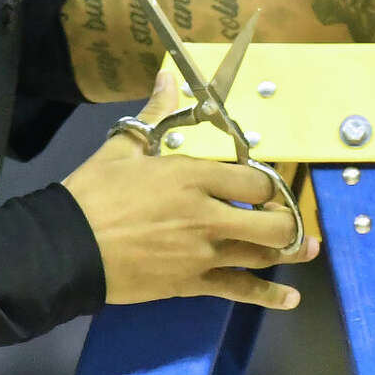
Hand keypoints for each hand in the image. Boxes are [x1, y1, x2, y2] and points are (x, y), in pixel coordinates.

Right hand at [61, 68, 315, 309]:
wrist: (66, 248)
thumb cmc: (93, 194)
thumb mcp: (123, 147)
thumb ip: (155, 113)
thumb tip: (167, 76)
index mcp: (193, 177)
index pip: (254, 180)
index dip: (267, 183)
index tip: (264, 186)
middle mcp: (208, 216)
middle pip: (271, 222)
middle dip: (287, 220)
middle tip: (288, 219)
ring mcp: (203, 254)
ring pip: (262, 255)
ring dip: (290, 251)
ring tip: (308, 249)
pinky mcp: (192, 284)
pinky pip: (239, 291)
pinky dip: (268, 296)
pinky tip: (290, 298)